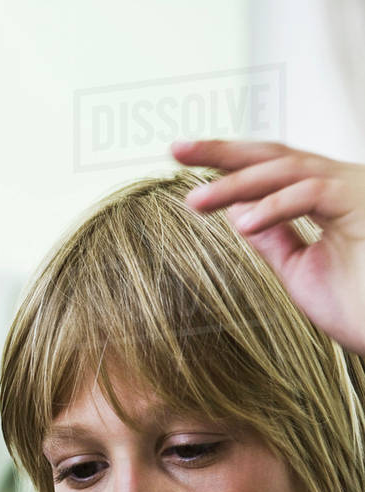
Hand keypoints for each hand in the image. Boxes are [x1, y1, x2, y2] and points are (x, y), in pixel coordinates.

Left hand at [171, 139, 364, 354]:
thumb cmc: (359, 308)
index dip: (229, 165)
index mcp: (327, 197)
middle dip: (224, 151)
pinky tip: (242, 223)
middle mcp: (342, 183)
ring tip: (195, 203)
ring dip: (237, 185)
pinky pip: (311, 194)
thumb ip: (274, 240)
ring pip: (287, 171)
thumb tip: (239, 214)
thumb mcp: (301, 271)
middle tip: (178, 149)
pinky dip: (274, 207)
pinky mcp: (362, 201)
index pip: (272, 170)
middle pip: (275, 156)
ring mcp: (354, 188)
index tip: (186, 162)